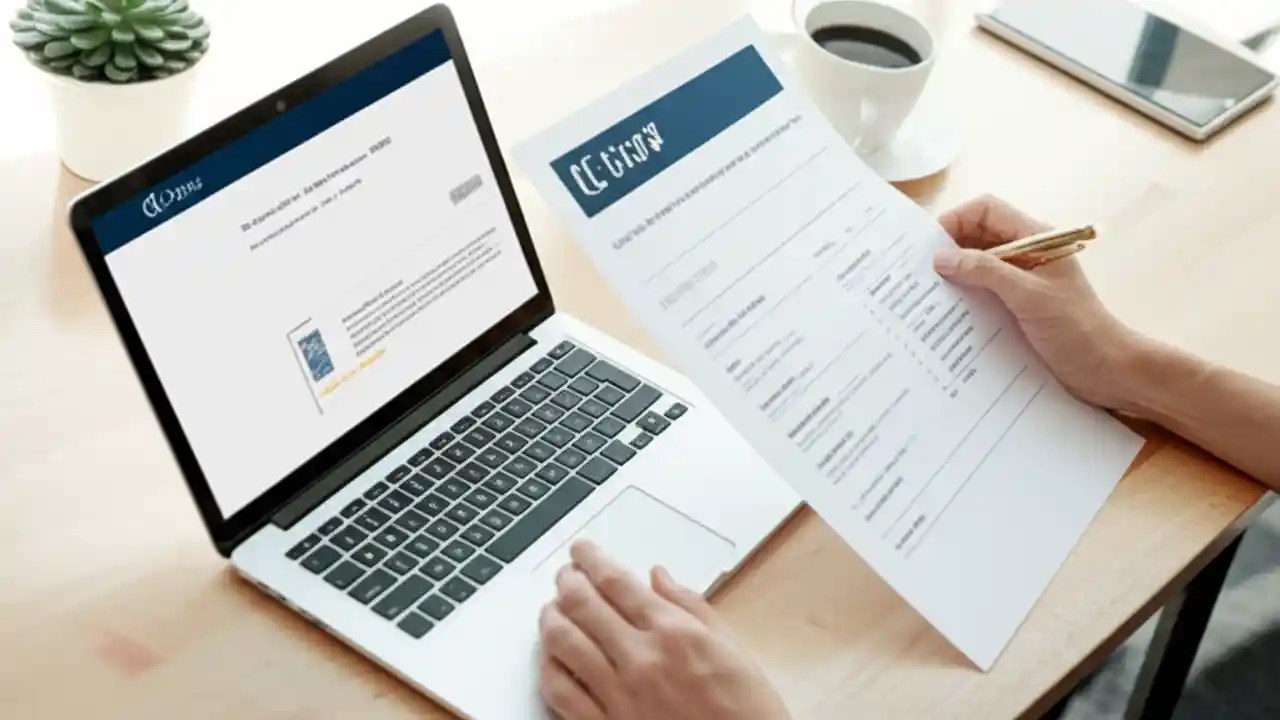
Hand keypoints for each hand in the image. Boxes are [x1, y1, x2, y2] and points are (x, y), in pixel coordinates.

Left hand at [538, 540, 790, 719]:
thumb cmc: (746, 713)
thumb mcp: (733, 649)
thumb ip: (691, 607)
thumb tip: (660, 577)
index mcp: (675, 633)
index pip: (617, 581)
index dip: (592, 559)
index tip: (582, 550)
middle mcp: (642, 659)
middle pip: (583, 604)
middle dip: (567, 580)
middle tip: (565, 573)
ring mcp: (619, 694)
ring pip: (563, 642)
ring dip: (550, 617)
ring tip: (552, 608)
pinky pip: (560, 691)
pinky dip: (548, 666)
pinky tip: (550, 656)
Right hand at [933, 195, 1143, 409]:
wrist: (1107, 370)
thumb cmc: (1076, 328)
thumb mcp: (1029, 296)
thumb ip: (986, 272)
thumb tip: (940, 258)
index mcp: (1035, 239)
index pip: (987, 210)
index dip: (956, 219)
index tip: (929, 246)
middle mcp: (1026, 254)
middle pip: (978, 235)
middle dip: (949, 248)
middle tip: (919, 272)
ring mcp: (1020, 281)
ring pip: (977, 265)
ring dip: (954, 276)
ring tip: (926, 294)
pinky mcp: (1016, 307)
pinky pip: (982, 292)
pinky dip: (963, 298)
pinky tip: (946, 315)